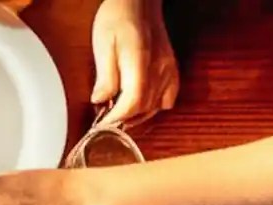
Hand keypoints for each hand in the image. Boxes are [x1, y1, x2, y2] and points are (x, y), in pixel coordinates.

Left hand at [92, 0, 178, 125]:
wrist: (137, 3)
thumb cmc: (117, 19)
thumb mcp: (103, 46)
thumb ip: (105, 76)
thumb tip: (100, 100)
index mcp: (140, 62)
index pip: (132, 102)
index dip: (116, 117)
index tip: (102, 123)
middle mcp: (160, 68)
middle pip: (145, 107)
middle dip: (124, 118)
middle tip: (106, 120)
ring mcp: (169, 69)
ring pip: (157, 106)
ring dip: (138, 115)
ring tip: (120, 114)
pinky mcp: (172, 69)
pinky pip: (169, 97)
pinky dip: (154, 106)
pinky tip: (140, 104)